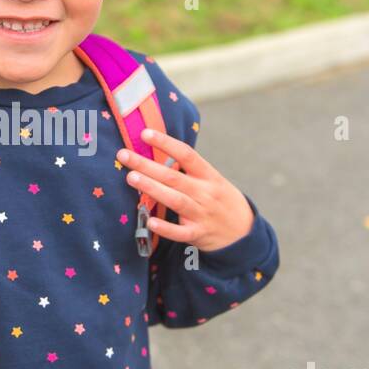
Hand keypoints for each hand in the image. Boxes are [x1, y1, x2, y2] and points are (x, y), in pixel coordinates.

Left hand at [116, 128, 253, 252]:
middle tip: (124, 155)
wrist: (245, 232)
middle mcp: (205, 193)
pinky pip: (180, 232)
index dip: (165, 143)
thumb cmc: (221, 201)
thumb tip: (158, 154)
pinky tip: (149, 221)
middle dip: (146, 165)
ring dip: (152, 188)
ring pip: (175, 200)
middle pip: (173, 177)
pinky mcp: (198, 234)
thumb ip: (190, 171)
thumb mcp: (213, 181)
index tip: (145, 133)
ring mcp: (202, 214)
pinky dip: (165, 228)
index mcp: (209, 176)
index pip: (186, 154)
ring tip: (131, 178)